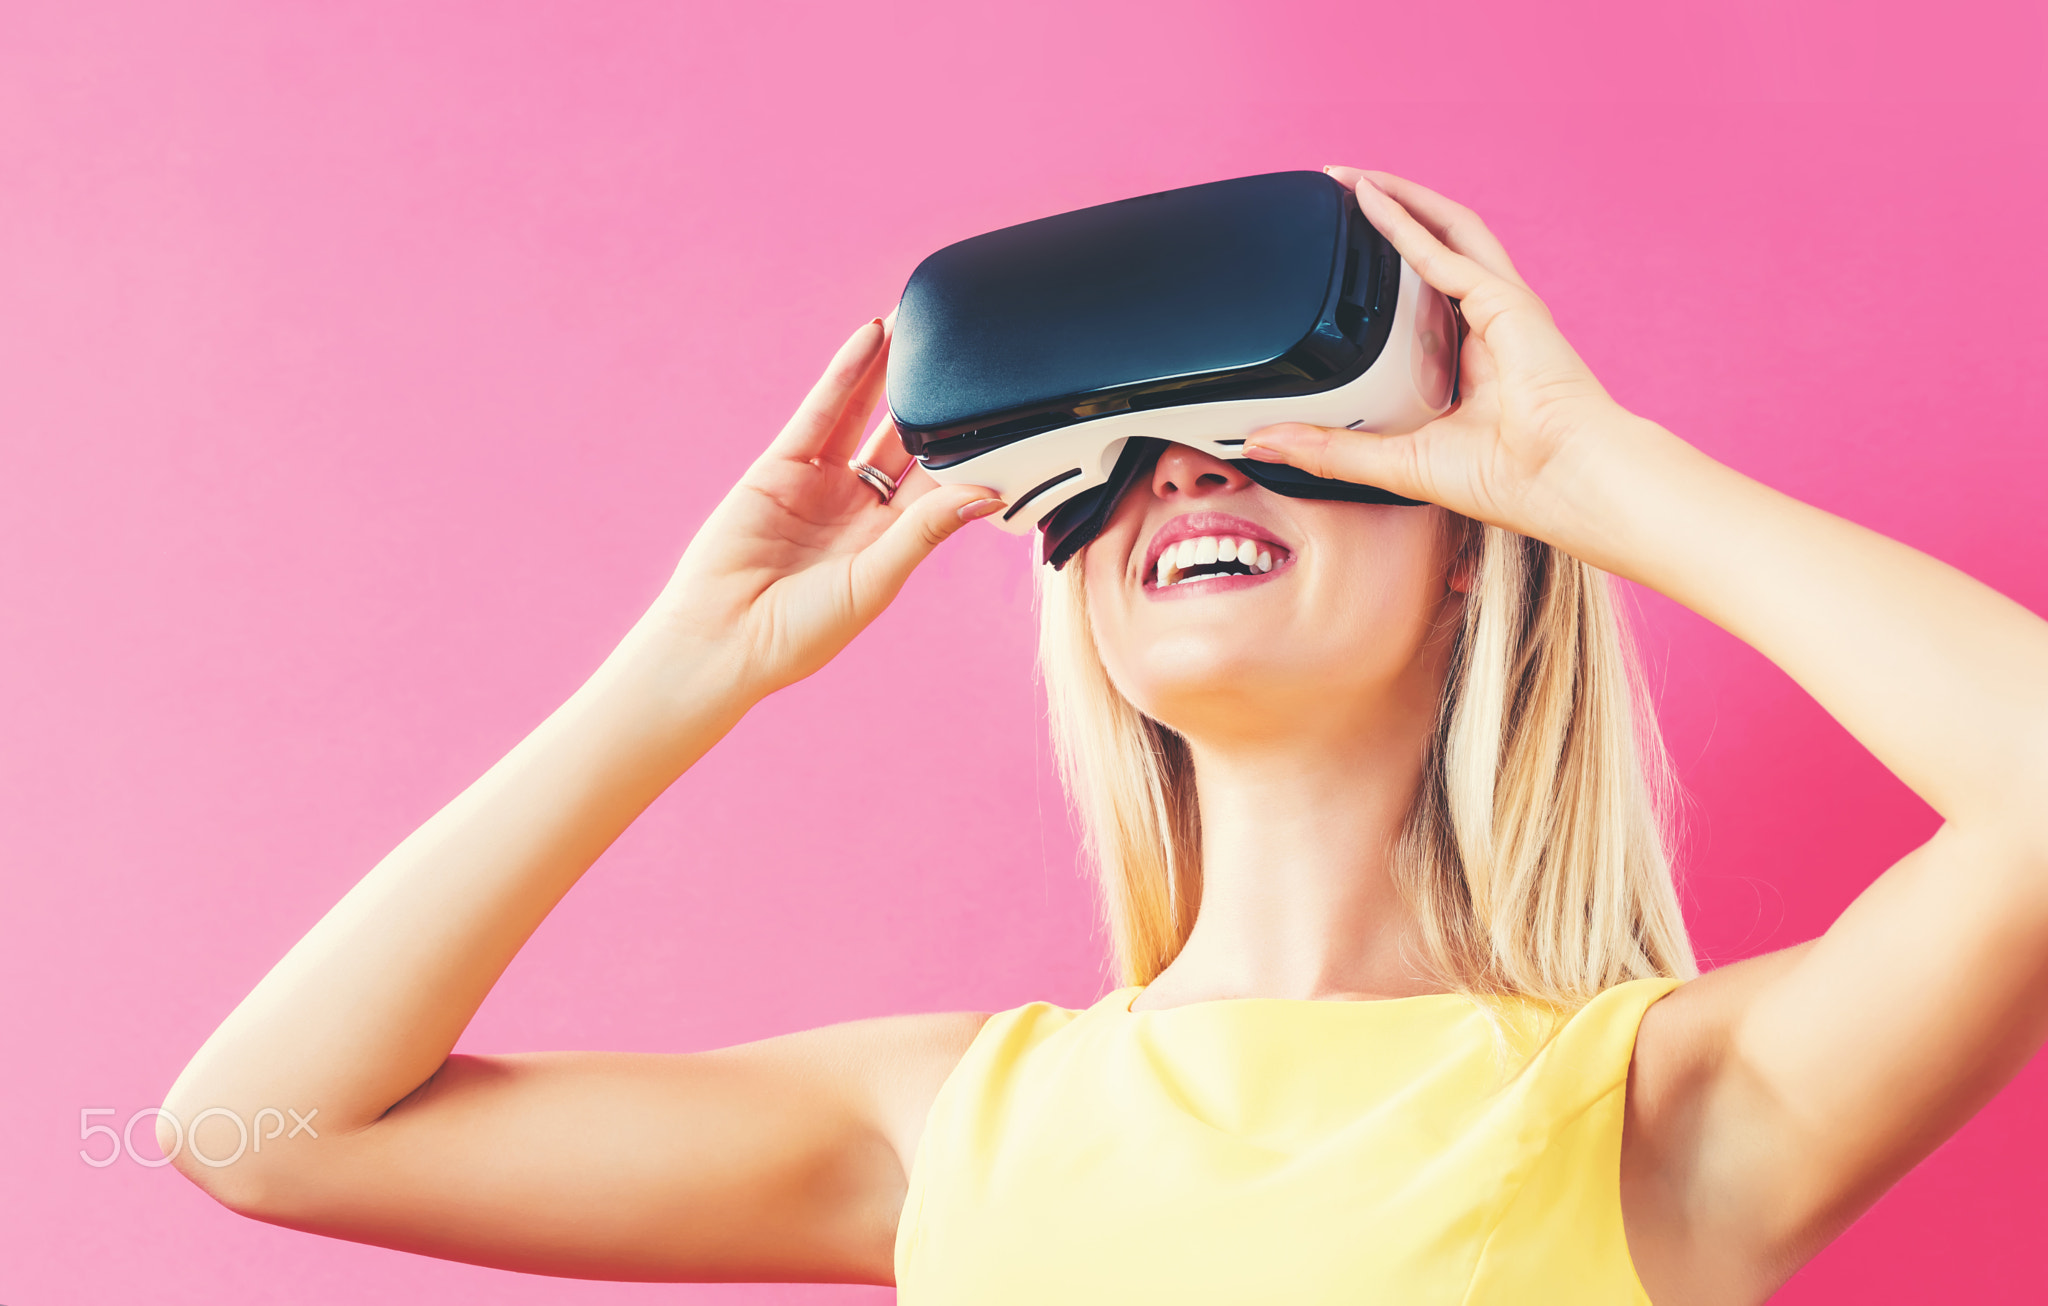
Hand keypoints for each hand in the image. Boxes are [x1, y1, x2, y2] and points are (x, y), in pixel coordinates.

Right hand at [639, 318, 1001, 699]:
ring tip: (918, 324)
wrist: (724, 639)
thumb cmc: (801, 633)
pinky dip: (845, 374)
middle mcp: (858, 507)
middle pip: (904, 439)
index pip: (938, 482)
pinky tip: (870, 339)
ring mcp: (819, 483)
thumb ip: (925, 531)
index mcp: (890, 541)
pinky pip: (821, 411)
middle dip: (930, 398)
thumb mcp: (875, 580)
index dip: (965, 445)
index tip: (1000, 407)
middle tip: (961, 349)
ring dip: (890, 371)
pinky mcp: (781, 466)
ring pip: (863, 415)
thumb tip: (985, 494)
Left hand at [1243, 167, 1658, 545]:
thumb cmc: (1508, 479)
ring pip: (1443, 232)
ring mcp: (1499, 307)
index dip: (1387, 275)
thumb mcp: (1395, 463)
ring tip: (1350, 180)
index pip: (1423, 302)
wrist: (1562, 479)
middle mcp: (1486, 326)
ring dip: (1397, 201)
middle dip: (1389, 219)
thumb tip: (1264, 443)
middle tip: (1339, 196)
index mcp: (1469, 363)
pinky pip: (1444, 250)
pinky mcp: (1505, 301)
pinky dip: (1405, 221)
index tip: (1342, 265)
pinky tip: (1369, 199)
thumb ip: (1329, 451)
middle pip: (1434, 252)